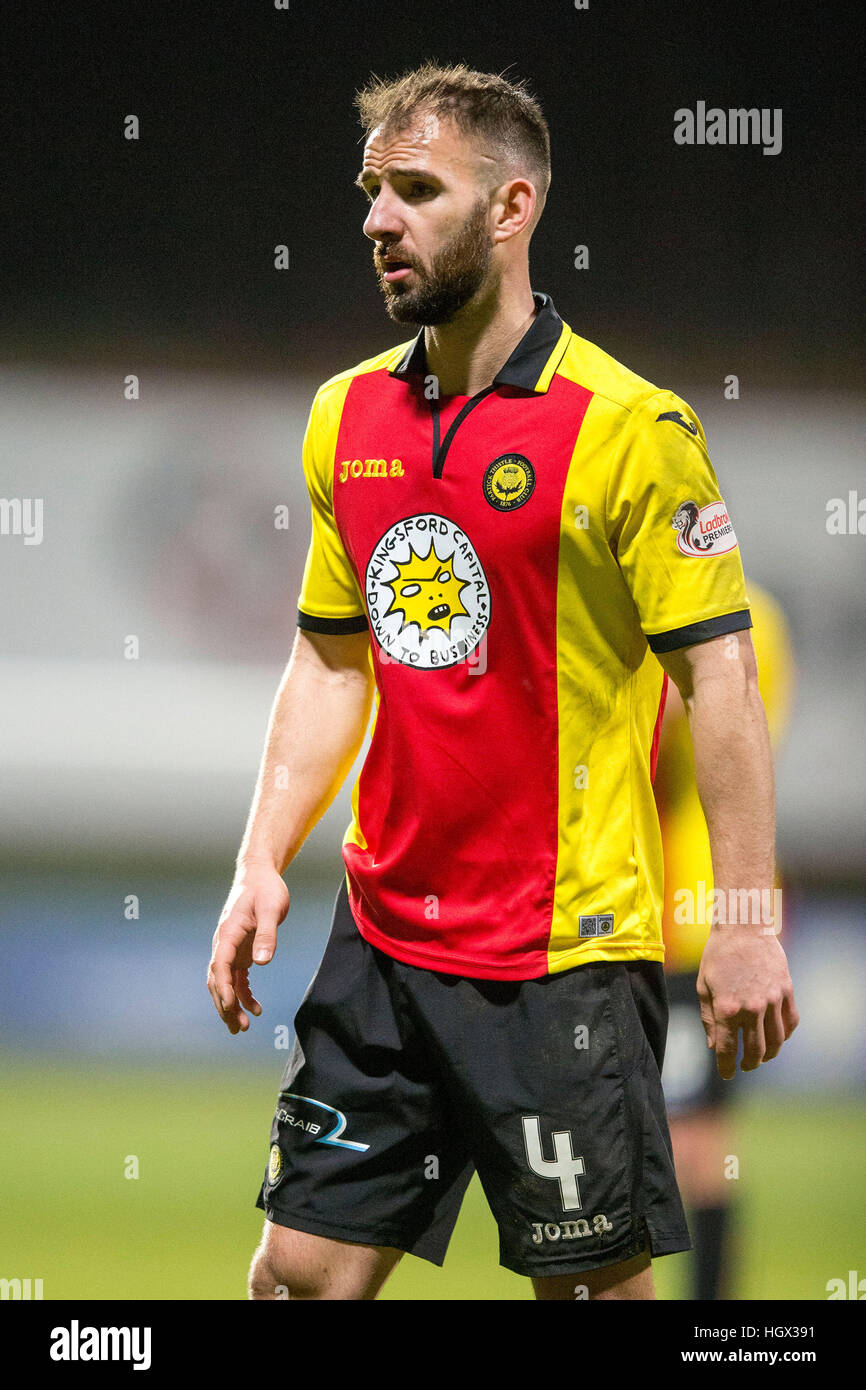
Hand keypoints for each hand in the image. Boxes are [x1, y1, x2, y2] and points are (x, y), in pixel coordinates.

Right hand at [207, 866, 289, 1034]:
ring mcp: (231, 949)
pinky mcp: (240, 951)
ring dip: (231, 1005)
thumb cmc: (266, 889)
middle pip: (217, 980)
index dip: (223, 987)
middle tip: (238, 1028)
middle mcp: (224, 943)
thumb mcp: (271, 909)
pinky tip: (256, 1008)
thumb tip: (262, 962)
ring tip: (243, 1027)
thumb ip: (267, 934)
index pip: (219, 964)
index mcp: (228, 933)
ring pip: (224, 983)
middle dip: (224, 1005)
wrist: (260, 876)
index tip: (230, 1006)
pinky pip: (237, 978)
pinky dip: (243, 994)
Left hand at [697, 928, 798, 1078]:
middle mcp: (752, 1008)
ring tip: (762, 1057)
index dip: (727, 1066)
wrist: (743, 927)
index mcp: (727, 1008)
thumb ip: (709, 1019)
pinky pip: (791, 1022)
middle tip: (745, 1066)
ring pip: (776, 1040)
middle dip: (749, 1063)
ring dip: (769, 1054)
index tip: (727, 1073)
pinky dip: (785, 1035)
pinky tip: (777, 1038)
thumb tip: (714, 1046)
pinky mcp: (786, 991)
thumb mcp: (704, 986)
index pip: (728, 1049)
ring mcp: (772, 1000)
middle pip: (755, 1050)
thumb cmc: (717, 955)